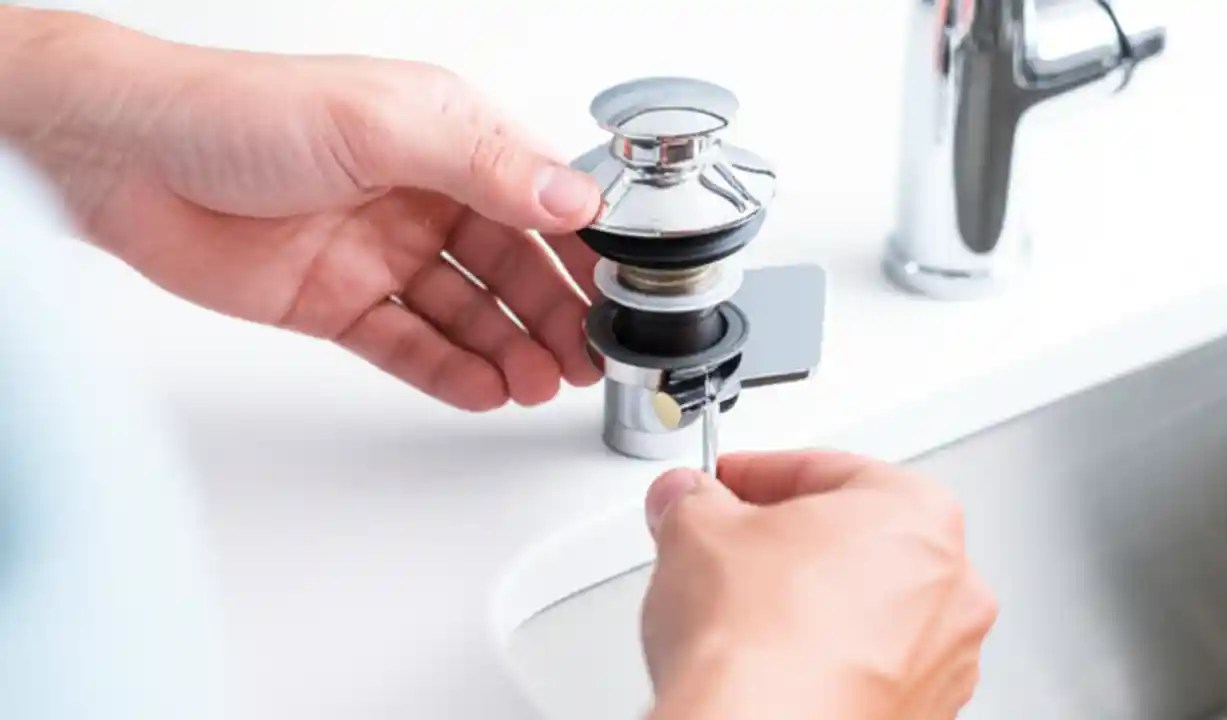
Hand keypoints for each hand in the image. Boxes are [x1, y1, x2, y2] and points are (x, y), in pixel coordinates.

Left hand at [0, 9, 602, 409]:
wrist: (124, 164)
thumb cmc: (240, 114)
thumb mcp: (380, 125)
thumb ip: (482, 165)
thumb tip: (571, 196)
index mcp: (446, 138)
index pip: (539, 198)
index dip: (584, 247)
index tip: (620, 292)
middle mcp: (421, 195)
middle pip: (513, 265)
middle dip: (555, 313)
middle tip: (586, 358)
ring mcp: (382, 253)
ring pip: (468, 312)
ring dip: (510, 348)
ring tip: (541, 383)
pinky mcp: (339, 303)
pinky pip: (410, 345)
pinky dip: (450, 370)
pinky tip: (485, 387)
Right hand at [641, 451, 997, 719]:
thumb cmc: (760, 640)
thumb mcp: (697, 527)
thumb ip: (693, 499)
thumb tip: (688, 499)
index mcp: (918, 513)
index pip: (825, 470)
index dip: (756, 474)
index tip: (722, 485)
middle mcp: (951, 586)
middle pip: (853, 539)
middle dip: (786, 539)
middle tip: (727, 544)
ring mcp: (942, 661)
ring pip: (865, 608)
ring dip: (808, 602)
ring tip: (741, 611)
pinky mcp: (920, 716)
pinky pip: (865, 668)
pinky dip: (822, 659)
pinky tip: (768, 663)